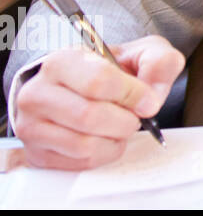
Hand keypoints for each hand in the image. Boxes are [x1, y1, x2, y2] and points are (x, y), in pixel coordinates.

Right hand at [13, 36, 184, 170]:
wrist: (76, 87)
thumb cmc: (108, 70)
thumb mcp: (140, 52)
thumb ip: (158, 62)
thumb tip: (153, 96)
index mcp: (62, 62)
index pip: (99, 81)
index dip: (132, 94)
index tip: (148, 101)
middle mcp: (38, 93)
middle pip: (90, 117)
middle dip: (125, 120)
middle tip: (133, 116)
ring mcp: (32, 126)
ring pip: (85, 145)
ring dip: (115, 139)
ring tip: (119, 126)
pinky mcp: (37, 153)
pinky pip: (80, 163)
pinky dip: (104, 154)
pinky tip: (106, 138)